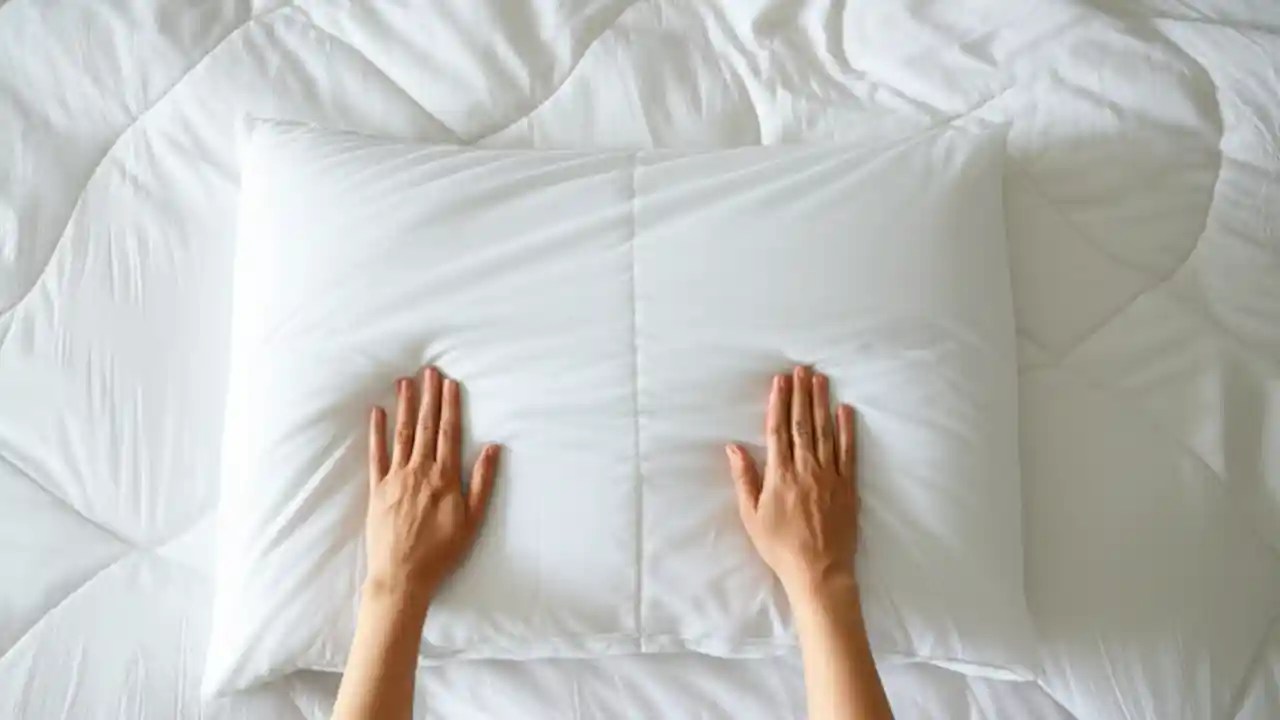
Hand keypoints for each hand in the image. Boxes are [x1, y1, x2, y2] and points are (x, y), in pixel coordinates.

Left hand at [365, 367, 500, 608]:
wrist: (402, 575)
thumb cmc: (442, 552)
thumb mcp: (472, 520)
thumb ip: (482, 482)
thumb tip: (491, 448)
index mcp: (444, 478)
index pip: (448, 433)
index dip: (450, 406)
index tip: (450, 383)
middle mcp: (419, 472)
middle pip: (425, 427)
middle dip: (428, 397)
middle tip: (429, 371)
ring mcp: (395, 479)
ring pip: (401, 434)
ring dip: (404, 406)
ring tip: (406, 382)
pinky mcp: (377, 490)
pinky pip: (376, 455)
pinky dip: (376, 432)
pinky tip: (377, 413)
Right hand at [726, 366, 858, 599]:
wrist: (819, 571)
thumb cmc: (780, 547)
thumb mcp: (752, 516)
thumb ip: (744, 479)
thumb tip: (734, 448)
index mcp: (780, 475)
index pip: (778, 431)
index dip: (778, 403)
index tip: (780, 381)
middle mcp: (806, 469)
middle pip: (803, 424)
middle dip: (801, 394)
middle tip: (801, 370)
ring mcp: (830, 476)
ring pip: (825, 432)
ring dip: (821, 403)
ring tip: (820, 380)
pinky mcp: (848, 486)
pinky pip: (848, 452)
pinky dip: (847, 429)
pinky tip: (845, 410)